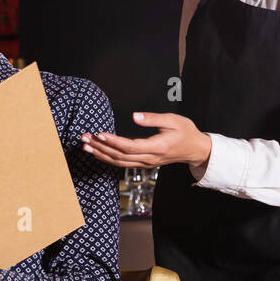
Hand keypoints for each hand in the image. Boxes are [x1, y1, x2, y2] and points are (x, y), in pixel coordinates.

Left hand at [81, 112, 211, 168]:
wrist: (195, 149)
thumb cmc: (185, 132)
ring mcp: (146, 163)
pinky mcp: (143, 164)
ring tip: (85, 146)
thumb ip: (153, 118)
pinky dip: (108, 158)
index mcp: (157, 147)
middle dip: (100, 147)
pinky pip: (122, 163)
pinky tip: (97, 152)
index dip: (113, 141)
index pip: (130, 147)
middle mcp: (150, 158)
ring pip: (119, 162)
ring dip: (101, 154)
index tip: (99, 134)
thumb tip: (134, 116)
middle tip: (84, 138)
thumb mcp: (173, 120)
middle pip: (120, 156)